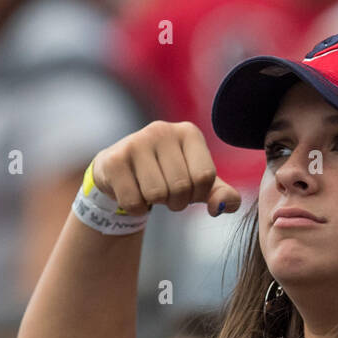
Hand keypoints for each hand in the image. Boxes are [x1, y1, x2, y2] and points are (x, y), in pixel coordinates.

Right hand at [90, 121, 241, 216]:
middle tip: (167, 193)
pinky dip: (136, 207)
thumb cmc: (169, 177)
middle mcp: (162, 130)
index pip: (205, 177)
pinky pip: (133, 201)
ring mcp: (135, 142)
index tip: (188, 189)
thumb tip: (218, 208)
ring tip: (150, 190)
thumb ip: (223, 196)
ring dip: (156, 204)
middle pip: (181, 187)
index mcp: (189, 132)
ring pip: (157, 195)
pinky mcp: (114, 159)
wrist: (123, 173)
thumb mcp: (201, 185)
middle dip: (177, 202)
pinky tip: (132, 191)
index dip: (198, 195)